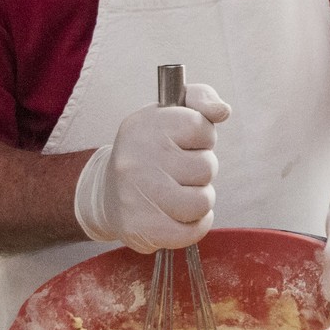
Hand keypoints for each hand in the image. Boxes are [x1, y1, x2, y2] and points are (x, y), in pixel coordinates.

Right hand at [74, 84, 230, 252]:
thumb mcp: (170, 112)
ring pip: (202, 201)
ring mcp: (135, 195)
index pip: (200, 127)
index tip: (188, 141)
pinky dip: (195, 225)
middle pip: (206, 167)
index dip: (203, 137)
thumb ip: (201, 98)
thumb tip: (223, 110)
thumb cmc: (150, 149)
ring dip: (199, 198)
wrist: (107, 192)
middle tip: (182, 170)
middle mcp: (136, 159)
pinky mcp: (140, 228)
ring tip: (181, 191)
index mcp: (146, 126)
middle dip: (202, 170)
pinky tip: (182, 214)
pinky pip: (192, 231)